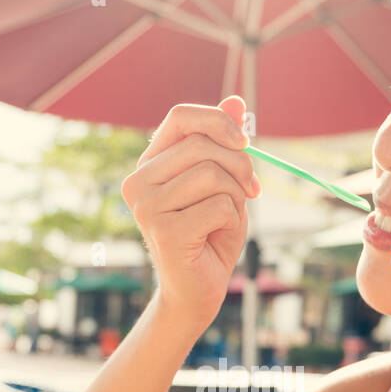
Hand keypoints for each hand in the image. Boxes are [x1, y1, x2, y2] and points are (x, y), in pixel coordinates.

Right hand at [121, 96, 261, 328]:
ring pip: (212, 174)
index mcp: (150, 164)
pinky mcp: (163, 231)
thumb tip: (238, 100)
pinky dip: (231, 220)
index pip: (181, 116)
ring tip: (227, 219)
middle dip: (240, 166)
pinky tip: (217, 237)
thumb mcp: (224, 183)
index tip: (245, 142)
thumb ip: (226, 143)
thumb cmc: (210, 236)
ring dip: (235, 197)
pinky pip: (218, 205)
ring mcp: (146, 206)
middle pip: (203, 145)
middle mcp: (139, 181)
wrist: (198, 291)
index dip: (219, 121)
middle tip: (252, 191)